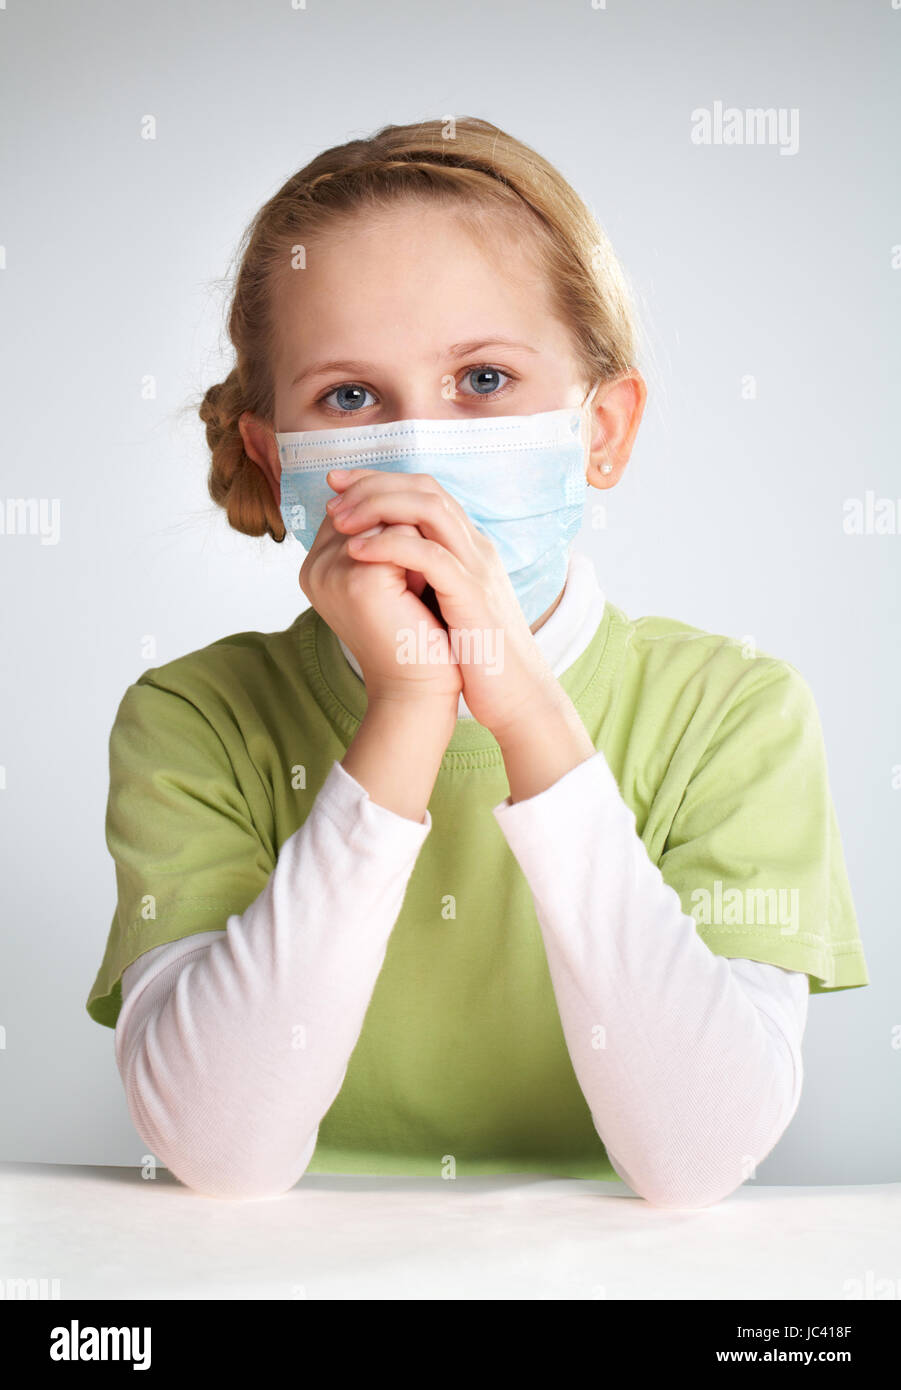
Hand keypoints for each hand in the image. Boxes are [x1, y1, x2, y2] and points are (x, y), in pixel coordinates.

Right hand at [298, 489, 462, 712]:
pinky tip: (425, 592)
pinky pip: (401, 533)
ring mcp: (332, 570)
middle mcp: (315, 567)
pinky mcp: (358, 578)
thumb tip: (396, 487)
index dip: (396, 524)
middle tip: (419, 582)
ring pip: (389, 515)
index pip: (358, 507)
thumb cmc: (413, 636)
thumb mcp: (391, 578)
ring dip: (417, 542)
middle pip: (370, 505)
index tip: (409, 572)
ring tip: (420, 590)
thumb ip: (381, 536)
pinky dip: (425, 555)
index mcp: (317, 566)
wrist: (420, 689)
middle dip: (406, 529)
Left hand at [325, 467, 565, 738]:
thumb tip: (374, 561)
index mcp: (468, 549)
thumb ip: (420, 577)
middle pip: (426, 488)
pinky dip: (389, 546)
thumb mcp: (444, 605)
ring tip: (340, 517)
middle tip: (332, 491)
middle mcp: (475, 548)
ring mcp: (477, 568)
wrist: (516, 697)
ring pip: (430, 507)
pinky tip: (355, 552)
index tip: (338, 485)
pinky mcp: (473, 596)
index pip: (424, 491)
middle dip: (374, 483)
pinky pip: (429, 555)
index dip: (380, 480)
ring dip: (378, 505)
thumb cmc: (474, 657)